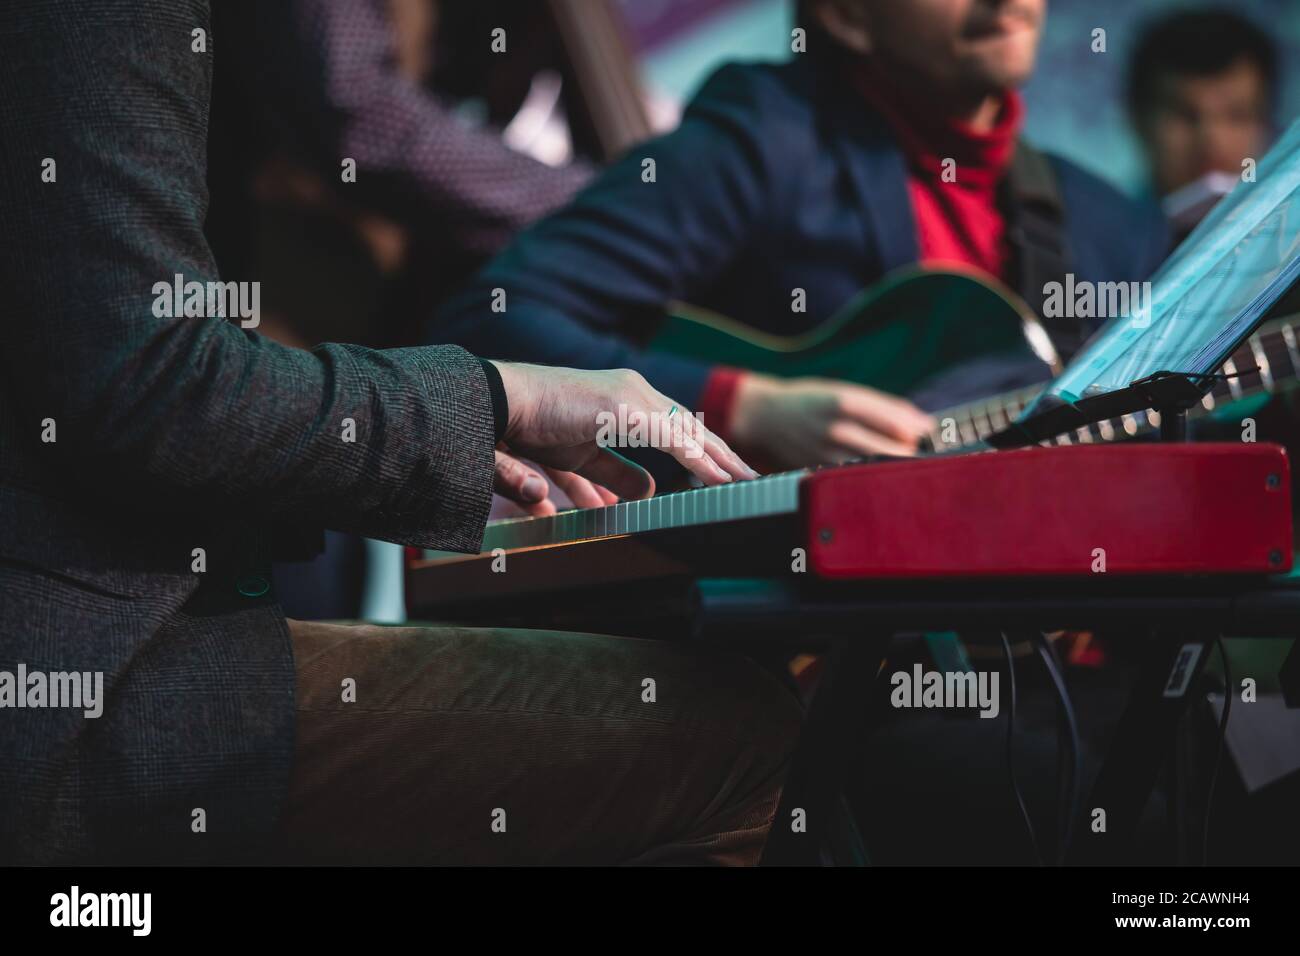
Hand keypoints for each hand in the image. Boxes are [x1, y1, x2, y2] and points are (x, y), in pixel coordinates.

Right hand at [489, 363, 756, 515]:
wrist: (497, 406)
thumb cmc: (528, 429)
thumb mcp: (579, 460)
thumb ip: (613, 476)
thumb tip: (647, 492)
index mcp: (622, 403)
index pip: (671, 428)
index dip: (699, 451)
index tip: (722, 472)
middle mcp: (632, 394)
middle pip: (689, 427)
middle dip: (720, 455)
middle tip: (748, 477)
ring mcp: (632, 398)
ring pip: (690, 433)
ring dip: (720, 459)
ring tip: (745, 481)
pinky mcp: (627, 411)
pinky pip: (676, 442)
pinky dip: (701, 462)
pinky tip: (720, 479)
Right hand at [728, 373, 934, 468]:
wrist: (764, 418)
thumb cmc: (811, 402)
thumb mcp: (846, 392)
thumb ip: (886, 408)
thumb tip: (926, 425)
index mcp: (845, 403)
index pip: (899, 424)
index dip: (918, 432)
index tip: (924, 433)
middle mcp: (836, 429)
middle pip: (892, 452)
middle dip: (908, 453)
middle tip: (908, 449)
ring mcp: (826, 454)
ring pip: (876, 470)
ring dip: (890, 468)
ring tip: (888, 460)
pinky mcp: (819, 474)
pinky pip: (855, 481)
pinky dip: (869, 478)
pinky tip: (868, 472)